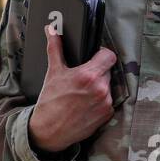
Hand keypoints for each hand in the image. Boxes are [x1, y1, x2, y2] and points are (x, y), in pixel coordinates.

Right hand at [28, 27, 116, 153]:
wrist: (50, 130)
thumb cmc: (51, 101)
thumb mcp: (53, 72)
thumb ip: (55, 48)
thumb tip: (51, 30)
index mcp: (88, 75)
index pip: (109, 55)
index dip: (101, 54)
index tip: (94, 57)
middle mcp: (100, 89)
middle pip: (107, 71)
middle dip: (97, 71)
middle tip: (83, 77)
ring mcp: (106, 103)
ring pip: (108, 86)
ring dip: (99, 86)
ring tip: (83, 92)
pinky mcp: (107, 115)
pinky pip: (108, 101)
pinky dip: (100, 100)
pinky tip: (86, 104)